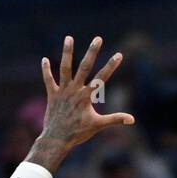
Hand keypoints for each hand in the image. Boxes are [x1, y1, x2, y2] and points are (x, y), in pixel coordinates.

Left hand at [29, 36, 134, 171]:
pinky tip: (44, 59)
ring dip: (67, 53)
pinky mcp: (52, 95)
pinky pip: (48, 80)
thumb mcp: (98, 125)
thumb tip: (132, 120)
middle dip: (92, 52)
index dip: (111, 66)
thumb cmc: (78, 133)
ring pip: (65, 68)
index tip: (119, 54)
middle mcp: (74, 90)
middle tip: (98, 38)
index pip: (102, 78)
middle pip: (84, 67)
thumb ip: (115, 119)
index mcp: (86, 96)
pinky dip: (46, 70)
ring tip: (69, 38)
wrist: (57, 139)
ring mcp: (62, 91)